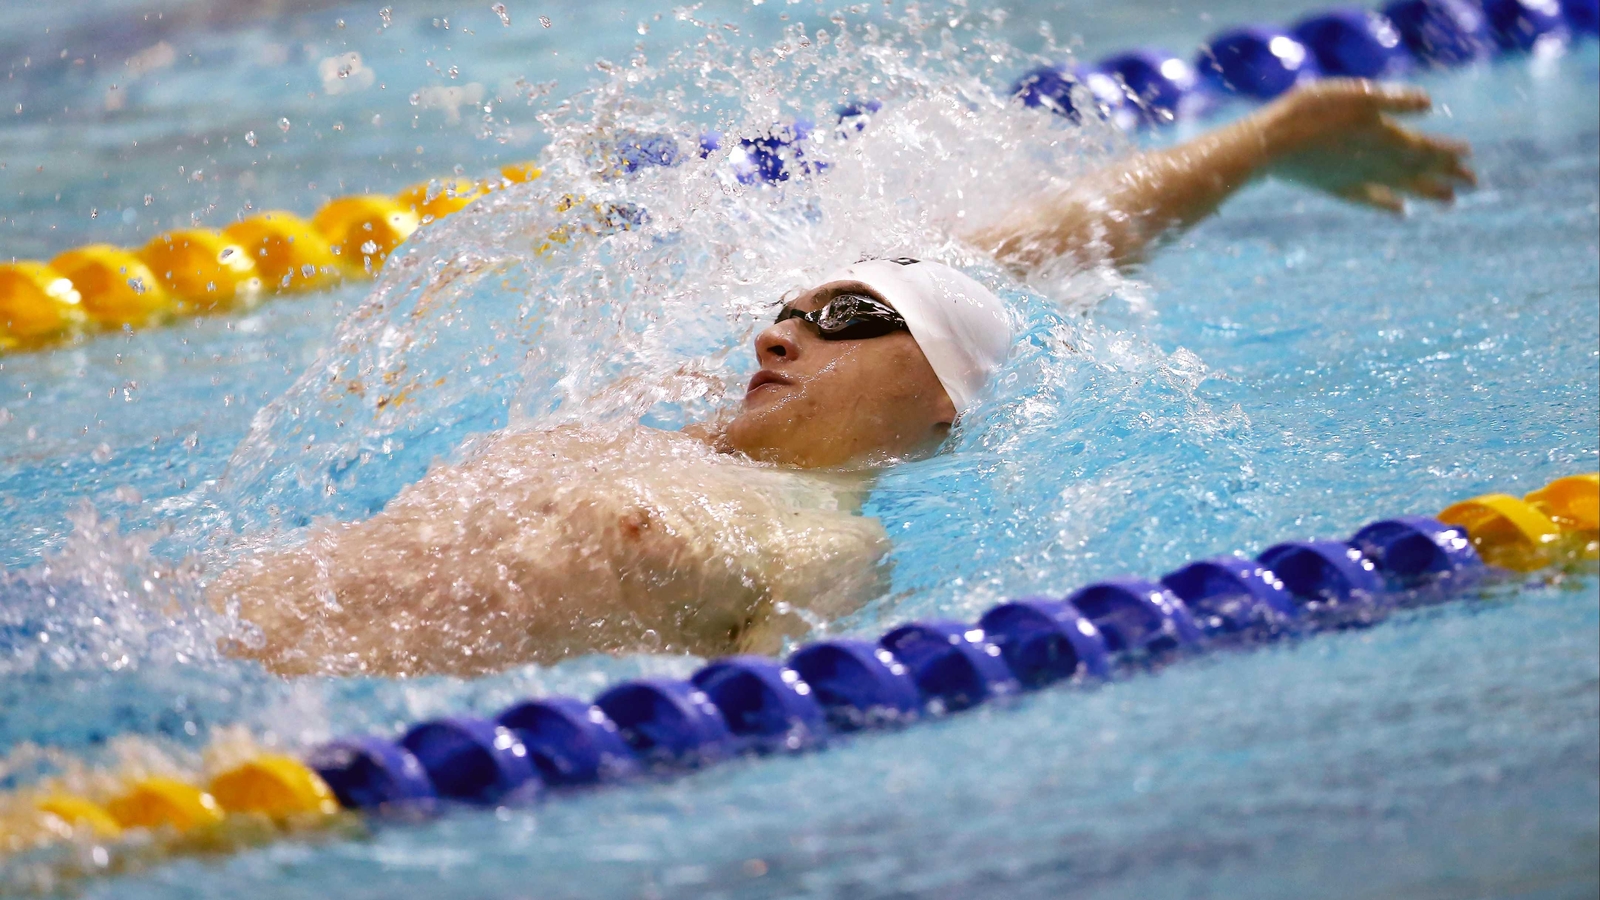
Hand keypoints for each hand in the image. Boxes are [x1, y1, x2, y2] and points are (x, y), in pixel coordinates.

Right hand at [1262, 79, 1475, 212]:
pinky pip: (1369, 199)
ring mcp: (1356, 178)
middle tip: (1472, 182)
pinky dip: (1387, 204)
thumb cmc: (1312, 111)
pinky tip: (1400, 211)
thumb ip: (1394, 101)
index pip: (1426, 147)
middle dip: (1446, 174)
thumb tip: (1429, 104)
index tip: (1469, 155)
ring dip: (1426, 192)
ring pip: (1400, 186)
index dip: (1448, 151)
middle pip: (1419, 170)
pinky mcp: (1336, 187)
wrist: (1271, 145)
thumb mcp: (1356, 94)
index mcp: (1385, 137)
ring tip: (1449, 200)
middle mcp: (1377, 162)